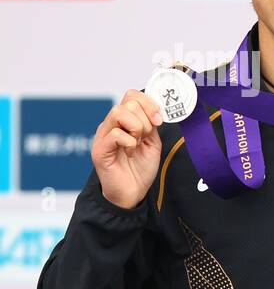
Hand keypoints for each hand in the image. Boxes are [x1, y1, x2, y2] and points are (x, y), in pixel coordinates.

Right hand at [93, 90, 163, 209]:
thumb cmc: (140, 169)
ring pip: (119, 112)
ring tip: (136, 144)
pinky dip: (129, 142)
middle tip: (145, 138)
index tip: (158, 120)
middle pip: (128, 102)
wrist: (132, 193)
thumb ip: (151, 125)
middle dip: (145, 120)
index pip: (132, 95)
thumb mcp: (152, 142)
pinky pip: (115, 133)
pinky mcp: (100, 149)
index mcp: (124, 121)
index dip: (149, 103)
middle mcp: (111, 124)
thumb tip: (155, 111)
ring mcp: (103, 135)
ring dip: (136, 128)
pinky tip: (130, 152)